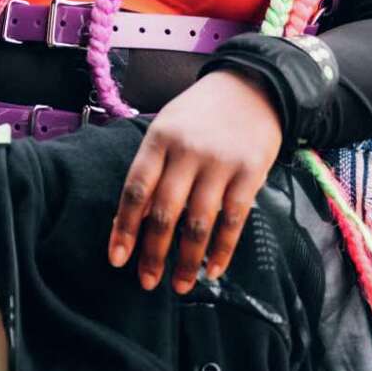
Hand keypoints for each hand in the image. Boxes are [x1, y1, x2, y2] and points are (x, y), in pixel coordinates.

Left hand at [108, 69, 282, 294]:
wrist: (254, 85)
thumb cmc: (202, 112)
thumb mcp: (168, 125)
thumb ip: (152, 166)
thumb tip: (132, 219)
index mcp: (160, 138)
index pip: (136, 189)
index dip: (124, 227)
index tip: (117, 259)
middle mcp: (188, 150)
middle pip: (164, 212)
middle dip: (153, 253)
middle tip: (146, 282)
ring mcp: (220, 162)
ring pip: (198, 222)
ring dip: (187, 260)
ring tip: (180, 285)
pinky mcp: (250, 172)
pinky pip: (233, 220)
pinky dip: (222, 250)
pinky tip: (212, 270)